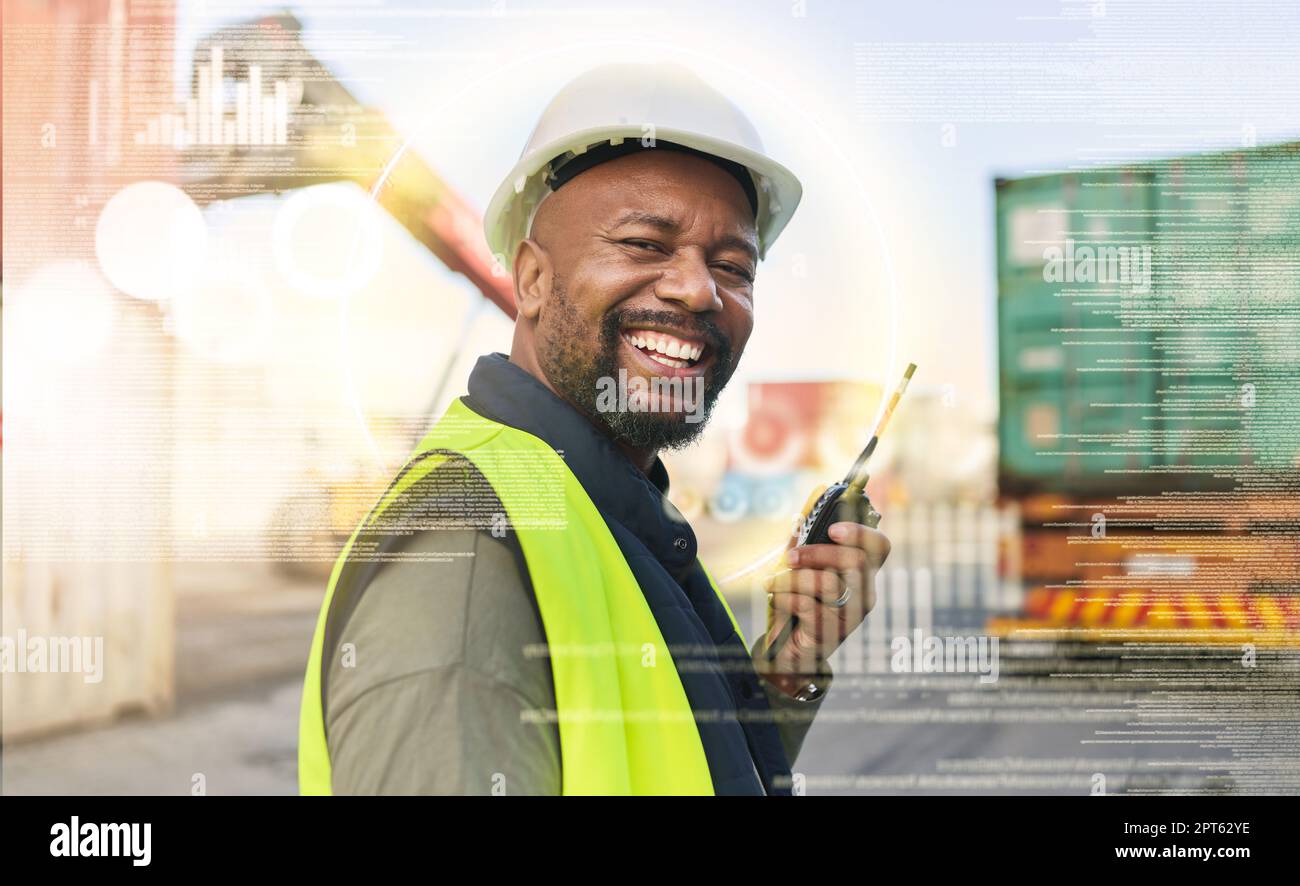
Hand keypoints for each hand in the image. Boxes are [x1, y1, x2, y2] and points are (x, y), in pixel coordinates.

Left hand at [755, 520, 891, 696]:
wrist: (787, 651)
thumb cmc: (797, 606)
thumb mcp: (800, 572)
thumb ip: (803, 547)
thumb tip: (799, 522)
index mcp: (861, 574)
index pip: (879, 547)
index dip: (860, 533)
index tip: (833, 529)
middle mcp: (863, 594)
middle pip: (856, 560)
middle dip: (817, 552)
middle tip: (790, 557)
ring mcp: (850, 615)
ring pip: (827, 582)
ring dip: (791, 578)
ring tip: (772, 582)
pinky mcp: (831, 632)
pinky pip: (807, 605)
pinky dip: (785, 597)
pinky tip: (776, 598)